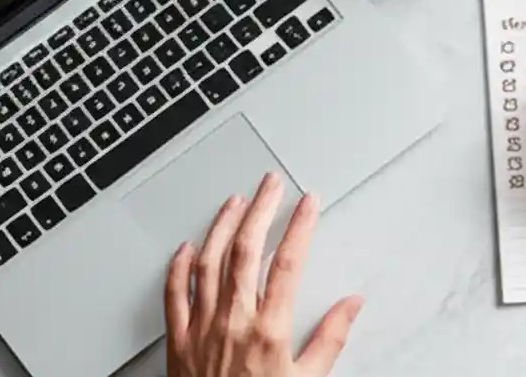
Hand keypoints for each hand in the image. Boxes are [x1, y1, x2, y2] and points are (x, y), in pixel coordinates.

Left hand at [164, 173, 363, 376]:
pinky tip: (187, 247)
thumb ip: (330, 339)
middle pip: (246, 249)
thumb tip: (351, 305)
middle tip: (271, 184)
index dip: (300, 225)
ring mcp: (200, 328)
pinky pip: (174, 293)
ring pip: (208, 261)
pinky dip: (179, 265)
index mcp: (268, 330)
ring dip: (223, 225)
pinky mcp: (177, 341)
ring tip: (236, 201)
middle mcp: (232, 322)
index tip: (309, 203)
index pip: (288, 262)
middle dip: (260, 209)